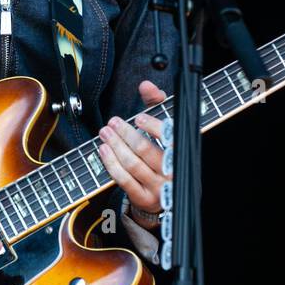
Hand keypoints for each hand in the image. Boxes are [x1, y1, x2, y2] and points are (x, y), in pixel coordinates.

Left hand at [97, 79, 169, 219]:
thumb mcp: (163, 126)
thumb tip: (146, 85)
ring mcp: (158, 187)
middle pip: (146, 150)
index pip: (169, 138)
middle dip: (126, 134)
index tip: (139, 118)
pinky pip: (124, 180)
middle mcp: (172, 171)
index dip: (153, 127)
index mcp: (181, 152)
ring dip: (115, 146)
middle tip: (113, 122)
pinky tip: (104, 150)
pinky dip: (111, 164)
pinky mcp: (144, 198)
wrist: (165, 191)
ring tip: (105, 133)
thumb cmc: (163, 152)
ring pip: (132, 165)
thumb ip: (156, 102)